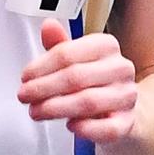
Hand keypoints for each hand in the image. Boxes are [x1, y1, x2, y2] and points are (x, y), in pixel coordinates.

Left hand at [16, 19, 137, 143]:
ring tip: (37, 111)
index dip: (40, 67)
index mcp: (106, 46)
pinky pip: (107, 128)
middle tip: (25, 96)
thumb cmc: (93, 80)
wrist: (121, 107)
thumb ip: (59, 45)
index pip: (68, 53)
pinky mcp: (128, 122)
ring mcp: (126, 95)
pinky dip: (85, 128)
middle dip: (43, 89)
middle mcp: (120, 68)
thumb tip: (48, 25)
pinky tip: (70, 125)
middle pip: (75, 77)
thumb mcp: (75, 59)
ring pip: (89, 102)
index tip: (25, 78)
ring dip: (56, 108)